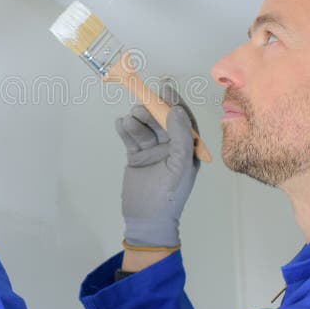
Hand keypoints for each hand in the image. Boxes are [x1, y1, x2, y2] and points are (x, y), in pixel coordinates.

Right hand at [116, 83, 199, 249]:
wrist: (146, 221)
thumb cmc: (168, 196)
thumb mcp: (179, 166)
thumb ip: (180, 137)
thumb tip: (176, 110)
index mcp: (187, 149)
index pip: (183, 120)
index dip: (175, 102)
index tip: (165, 87)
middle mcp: (171, 146)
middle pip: (161, 119)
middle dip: (151, 111)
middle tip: (141, 107)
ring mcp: (153, 150)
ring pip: (144, 126)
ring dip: (137, 121)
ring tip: (129, 121)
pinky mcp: (136, 155)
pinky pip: (131, 136)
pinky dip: (126, 129)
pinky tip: (121, 124)